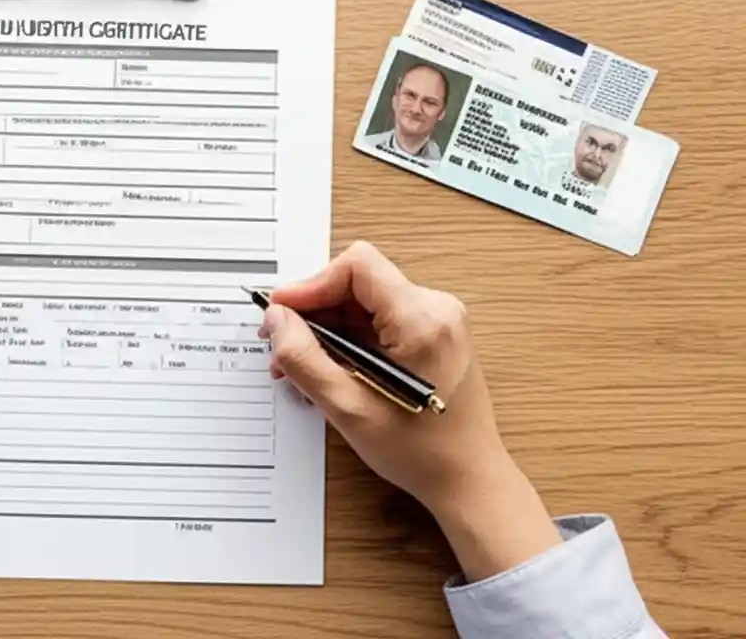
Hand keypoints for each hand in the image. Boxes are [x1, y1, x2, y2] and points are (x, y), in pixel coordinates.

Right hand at [261, 241, 559, 579]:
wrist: (467, 478)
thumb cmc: (423, 452)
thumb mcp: (349, 409)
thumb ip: (305, 359)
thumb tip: (278, 320)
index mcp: (422, 321)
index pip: (357, 266)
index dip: (311, 285)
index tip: (282, 312)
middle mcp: (436, 310)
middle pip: (357, 283)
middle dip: (314, 312)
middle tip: (284, 347)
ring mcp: (438, 320)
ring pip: (364, 301)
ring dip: (329, 329)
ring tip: (304, 367)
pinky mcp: (432, 333)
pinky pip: (379, 319)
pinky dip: (349, 338)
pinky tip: (332, 369)